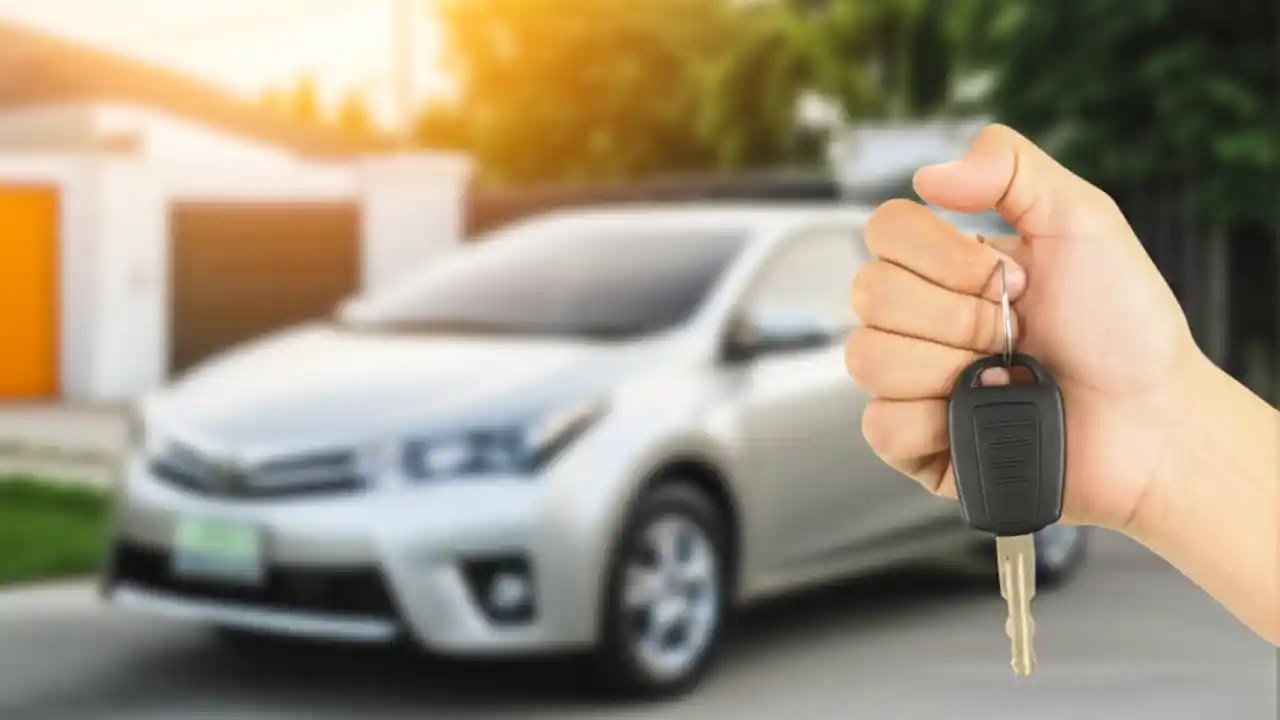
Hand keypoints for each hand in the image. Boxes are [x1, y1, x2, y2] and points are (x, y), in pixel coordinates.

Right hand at [846, 124, 1204, 531]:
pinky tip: (980, 416)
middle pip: (871, 294)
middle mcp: (919, 320)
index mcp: (946, 267)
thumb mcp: (1082, 220)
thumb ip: (1010, 165)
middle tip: (1017, 332)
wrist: (1153, 422)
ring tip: (1004, 377)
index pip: (884, 231)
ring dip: (949, 368)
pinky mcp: (915, 445)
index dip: (945, 256)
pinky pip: (881, 426)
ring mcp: (911, 383)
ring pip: (868, 359)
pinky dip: (936, 423)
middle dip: (959, 316)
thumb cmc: (1126, 328)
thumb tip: (926, 173)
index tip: (1015, 279)